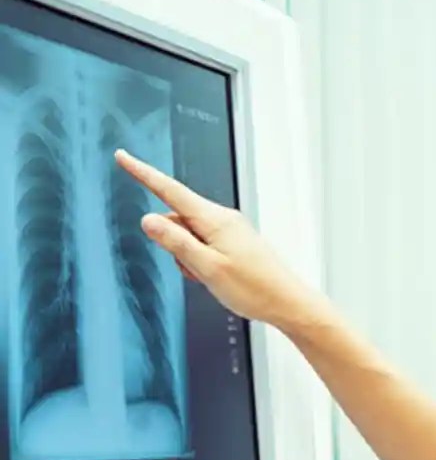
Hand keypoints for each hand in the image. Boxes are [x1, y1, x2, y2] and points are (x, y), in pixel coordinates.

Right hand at [114, 149, 327, 330]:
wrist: (287, 303)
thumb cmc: (254, 288)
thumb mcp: (207, 267)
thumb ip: (176, 243)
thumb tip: (149, 220)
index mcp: (215, 219)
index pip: (170, 191)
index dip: (143, 174)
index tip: (123, 157)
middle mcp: (222, 219)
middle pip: (176, 221)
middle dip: (174, 246)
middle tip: (196, 271)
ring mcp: (228, 231)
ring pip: (187, 238)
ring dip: (188, 259)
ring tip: (211, 277)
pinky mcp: (233, 243)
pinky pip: (202, 247)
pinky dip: (200, 263)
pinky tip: (217, 278)